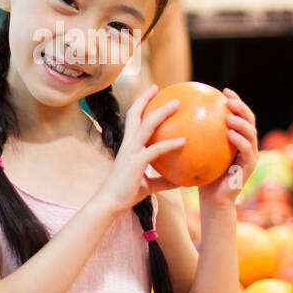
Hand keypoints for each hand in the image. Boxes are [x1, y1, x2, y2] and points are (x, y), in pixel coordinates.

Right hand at [91, 84, 184, 216]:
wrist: (109, 205)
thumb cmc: (125, 195)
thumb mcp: (147, 186)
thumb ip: (162, 181)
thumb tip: (180, 181)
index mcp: (127, 147)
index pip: (132, 120)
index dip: (139, 105)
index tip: (150, 94)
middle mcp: (128, 145)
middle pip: (135, 114)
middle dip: (145, 98)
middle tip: (158, 87)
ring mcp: (131, 152)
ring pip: (147, 125)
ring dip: (162, 112)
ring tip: (177, 103)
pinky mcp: (136, 162)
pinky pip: (155, 149)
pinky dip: (170, 143)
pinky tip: (183, 141)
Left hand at [200, 88, 257, 206]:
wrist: (212, 201)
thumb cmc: (201, 177)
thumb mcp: (197, 153)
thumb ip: (194, 136)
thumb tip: (176, 116)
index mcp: (237, 140)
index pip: (239, 116)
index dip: (235, 101)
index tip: (224, 91)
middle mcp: (247, 146)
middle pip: (250, 120)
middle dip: (242, 107)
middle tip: (229, 99)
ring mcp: (250, 156)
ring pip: (251, 134)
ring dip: (242, 122)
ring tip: (230, 115)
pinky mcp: (249, 168)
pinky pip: (247, 151)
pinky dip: (240, 141)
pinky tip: (230, 134)